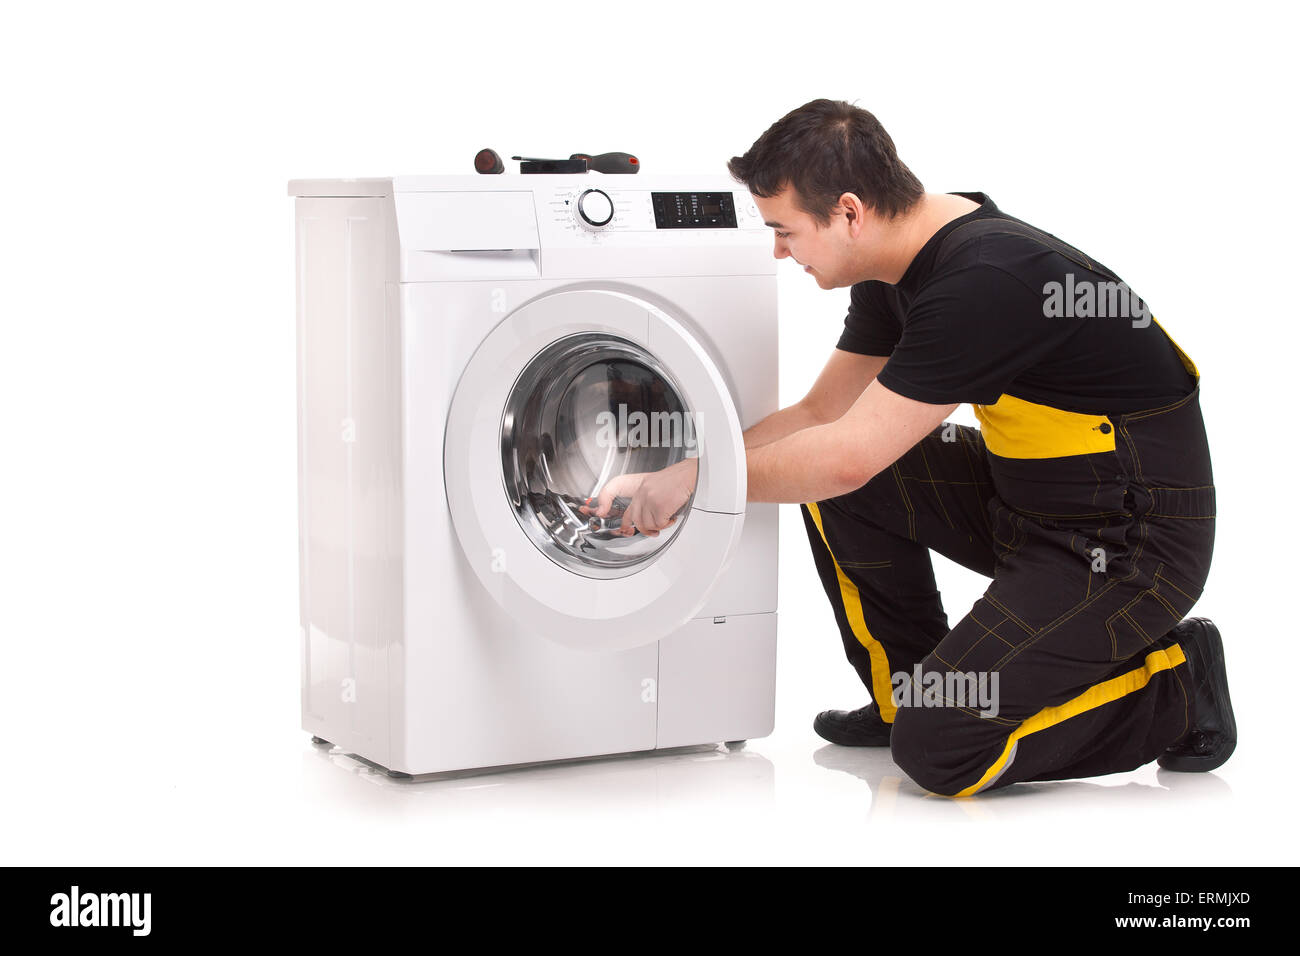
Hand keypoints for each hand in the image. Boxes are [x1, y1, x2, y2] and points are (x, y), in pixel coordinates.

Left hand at [580, 458, 698, 536]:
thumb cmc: (678, 480)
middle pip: (632, 517)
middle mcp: (641, 491)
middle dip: (638, 529)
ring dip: (657, 526)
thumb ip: (644, 498)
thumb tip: (638, 518)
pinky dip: (667, 524)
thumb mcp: (655, 484)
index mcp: (639, 483)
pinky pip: (658, 524)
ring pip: (645, 524)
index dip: (603, 499)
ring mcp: (649, 498)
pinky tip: (672, 516)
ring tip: (666, 519)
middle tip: (645, 532)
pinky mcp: (658, 506)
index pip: (614, 488)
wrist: (691, 475)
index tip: (600, 511)